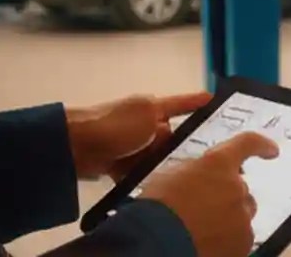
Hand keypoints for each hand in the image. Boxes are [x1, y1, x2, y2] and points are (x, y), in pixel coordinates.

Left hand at [66, 92, 210, 180]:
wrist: (75, 145)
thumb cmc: (114, 125)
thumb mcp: (147, 118)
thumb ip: (164, 127)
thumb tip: (167, 136)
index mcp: (151, 107)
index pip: (181, 103)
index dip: (197, 102)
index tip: (214, 100)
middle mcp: (142, 124)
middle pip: (170, 138)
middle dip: (177, 150)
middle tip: (197, 165)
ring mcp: (130, 144)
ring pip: (155, 158)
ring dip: (159, 168)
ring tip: (174, 181)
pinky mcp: (118, 163)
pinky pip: (138, 173)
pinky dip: (142, 179)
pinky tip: (152, 190)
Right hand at [139, 131, 280, 256]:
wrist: (156, 243)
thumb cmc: (156, 208)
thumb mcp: (169, 175)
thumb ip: (194, 170)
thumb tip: (203, 175)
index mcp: (218, 164)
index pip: (247, 144)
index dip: (261, 145)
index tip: (271, 150)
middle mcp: (236, 188)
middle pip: (240, 190)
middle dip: (226, 196)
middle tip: (204, 208)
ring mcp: (242, 218)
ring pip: (241, 216)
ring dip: (227, 219)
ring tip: (200, 230)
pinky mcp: (242, 245)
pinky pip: (239, 240)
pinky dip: (227, 241)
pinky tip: (205, 244)